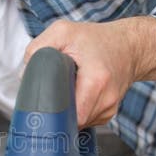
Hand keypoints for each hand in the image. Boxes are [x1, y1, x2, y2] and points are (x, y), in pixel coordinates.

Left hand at [25, 17, 155, 126]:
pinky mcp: (109, 113)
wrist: (129, 47)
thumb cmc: (96, 39)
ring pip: (79, 123)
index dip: (54, 114)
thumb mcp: (63, 31)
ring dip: (67, 111)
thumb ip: (38, 49)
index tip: (43, 108)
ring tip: (67, 90)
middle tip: (51, 95)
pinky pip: (86, 121)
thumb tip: (26, 75)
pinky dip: (77, 111)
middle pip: (72, 122)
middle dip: (57, 111)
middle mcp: (106, 99)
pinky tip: (77, 95)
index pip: (72, 116)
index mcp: (96, 80)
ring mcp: (109, 109)